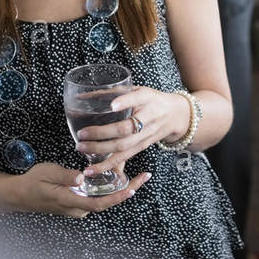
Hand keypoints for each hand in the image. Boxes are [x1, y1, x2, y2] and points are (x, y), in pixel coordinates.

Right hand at [5, 162, 149, 217]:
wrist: (19, 195)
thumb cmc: (32, 182)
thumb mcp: (47, 173)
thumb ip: (65, 176)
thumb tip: (82, 178)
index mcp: (69, 201)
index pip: (98, 203)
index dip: (117, 197)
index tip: (133, 188)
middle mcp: (77, 208)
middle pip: (106, 202)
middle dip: (127, 190)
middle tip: (145, 176)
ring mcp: (77, 208)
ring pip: (103, 200)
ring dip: (120, 189)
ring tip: (137, 174)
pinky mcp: (77, 204)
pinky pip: (97, 198)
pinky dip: (109, 189)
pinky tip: (118, 176)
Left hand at [75, 86, 191, 176]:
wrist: (176, 115)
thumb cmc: (152, 100)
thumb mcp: (139, 90)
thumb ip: (115, 92)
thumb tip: (83, 96)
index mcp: (147, 99)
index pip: (137, 99)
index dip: (125, 102)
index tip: (112, 105)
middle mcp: (148, 118)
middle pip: (126, 129)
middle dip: (102, 133)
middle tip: (82, 133)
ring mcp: (146, 135)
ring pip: (123, 147)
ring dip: (101, 150)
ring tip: (82, 149)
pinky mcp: (142, 147)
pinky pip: (125, 158)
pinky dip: (108, 165)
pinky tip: (93, 169)